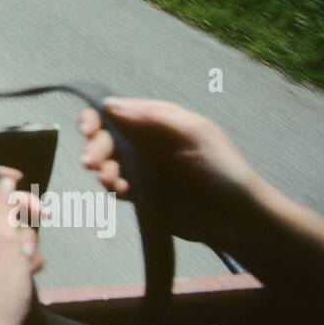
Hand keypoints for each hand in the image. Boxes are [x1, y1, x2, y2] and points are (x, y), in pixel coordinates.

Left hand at [0, 169, 43, 324]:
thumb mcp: (5, 237)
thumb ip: (3, 204)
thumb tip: (1, 183)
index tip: (18, 179)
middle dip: (20, 211)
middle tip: (43, 215)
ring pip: (7, 229)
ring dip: (24, 240)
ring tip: (25, 259)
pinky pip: (10, 252)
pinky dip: (22, 258)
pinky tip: (28, 271)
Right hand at [79, 99, 323, 293]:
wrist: (237, 219)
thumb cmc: (222, 169)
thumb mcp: (194, 134)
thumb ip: (153, 117)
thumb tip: (109, 105)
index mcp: (159, 121)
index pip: (118, 111)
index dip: (96, 117)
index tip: (87, 130)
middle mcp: (147, 141)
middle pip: (107, 137)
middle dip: (95, 148)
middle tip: (92, 164)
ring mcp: (144, 168)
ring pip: (108, 162)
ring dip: (103, 170)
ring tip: (112, 182)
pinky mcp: (143, 193)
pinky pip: (117, 186)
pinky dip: (113, 187)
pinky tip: (122, 192)